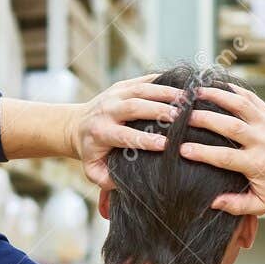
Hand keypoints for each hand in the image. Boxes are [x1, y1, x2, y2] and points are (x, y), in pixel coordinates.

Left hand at [70, 75, 184, 189]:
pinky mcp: (122, 85)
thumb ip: (105, 180)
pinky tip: (182, 86)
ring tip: (187, 99)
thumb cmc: (91, 151)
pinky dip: (163, 81)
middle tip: (182, 116)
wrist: (77, 125)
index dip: (146, 140)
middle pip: (134, 107)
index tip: (166, 144)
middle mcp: (107, 110)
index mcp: (101, 132)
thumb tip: (122, 183)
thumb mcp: (93, 170)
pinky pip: (144, 80)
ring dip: (165, 93)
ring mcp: (115, 94)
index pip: (125, 135)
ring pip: (141, 90)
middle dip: (159, 111)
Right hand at [179, 85, 264, 215]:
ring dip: (218, 96)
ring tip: (196, 91)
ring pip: (241, 105)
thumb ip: (237, 205)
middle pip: (230, 126)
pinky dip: (234, 90)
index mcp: (257, 164)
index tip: (181, 149)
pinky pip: (252, 98)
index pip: (225, 157)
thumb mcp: (261, 205)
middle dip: (205, 118)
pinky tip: (216, 85)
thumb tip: (212, 203)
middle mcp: (262, 142)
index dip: (202, 152)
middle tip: (183, 114)